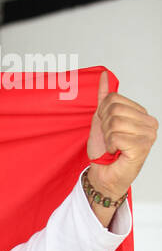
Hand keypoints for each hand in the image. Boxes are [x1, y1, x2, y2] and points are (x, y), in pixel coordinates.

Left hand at [87, 71, 157, 199]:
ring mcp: (149, 134)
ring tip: (113, 147)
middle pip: (114, 110)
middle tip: (110, 140)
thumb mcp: (101, 120)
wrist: (103, 175)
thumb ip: (104, 98)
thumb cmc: (104, 152)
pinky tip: (116, 153)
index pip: (114, 98)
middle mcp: (149, 122)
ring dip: (108, 138)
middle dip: (105, 127)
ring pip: (115, 123)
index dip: (103, 115)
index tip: (107, 129)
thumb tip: (104, 75)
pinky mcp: (143, 147)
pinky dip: (111, 146)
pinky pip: (117, 137)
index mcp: (141, 113)